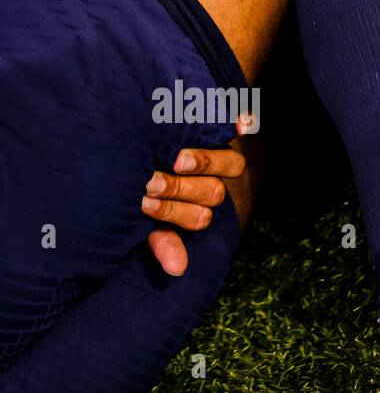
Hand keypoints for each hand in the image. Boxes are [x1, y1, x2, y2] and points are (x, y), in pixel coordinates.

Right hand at [141, 132, 248, 275]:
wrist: (121, 147)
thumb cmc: (132, 190)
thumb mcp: (144, 217)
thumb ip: (162, 239)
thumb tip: (177, 270)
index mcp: (194, 206)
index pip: (200, 216)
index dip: (178, 213)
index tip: (146, 206)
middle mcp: (211, 181)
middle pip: (213, 192)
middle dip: (181, 190)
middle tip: (152, 184)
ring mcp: (217, 153)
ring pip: (230, 164)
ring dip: (204, 164)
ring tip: (178, 161)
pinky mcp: (214, 126)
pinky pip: (239, 125)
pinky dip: (245, 123)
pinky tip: (244, 122)